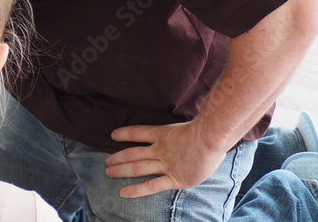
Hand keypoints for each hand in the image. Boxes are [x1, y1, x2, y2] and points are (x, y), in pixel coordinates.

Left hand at [104, 122, 228, 197]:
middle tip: (106, 161)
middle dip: (118, 157)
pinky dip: (136, 190)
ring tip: (108, 172)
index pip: (137, 132)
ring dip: (121, 170)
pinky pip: (152, 186)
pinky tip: (123, 193)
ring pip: (138, 168)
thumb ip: (180, 131)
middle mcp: (160, 150)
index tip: (113, 135)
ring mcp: (166, 164)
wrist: (211, 139)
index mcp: (162, 134)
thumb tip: (182, 131)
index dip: (124, 133)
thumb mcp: (187, 125)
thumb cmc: (205, 130)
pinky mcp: (175, 179)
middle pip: (133, 153)